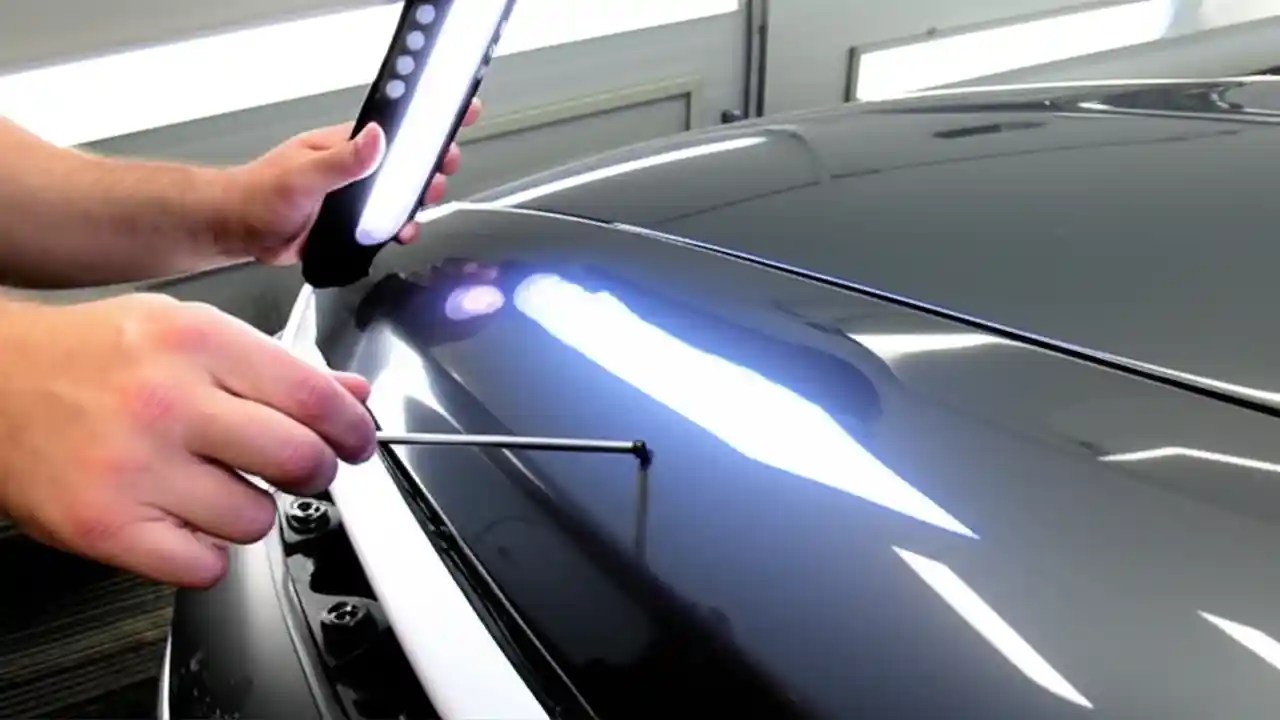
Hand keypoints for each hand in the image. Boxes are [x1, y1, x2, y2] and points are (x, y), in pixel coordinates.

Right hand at [0, 295, 376, 587]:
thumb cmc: (94, 356)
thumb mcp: (190, 331)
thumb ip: (278, 365)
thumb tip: (351, 395)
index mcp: (199, 343)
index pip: (315, 398)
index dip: (353, 428)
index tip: (357, 441)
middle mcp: (168, 403)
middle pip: (298, 460)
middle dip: (316, 471)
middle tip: (302, 468)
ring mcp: (134, 468)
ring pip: (255, 519)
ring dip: (252, 511)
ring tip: (218, 486)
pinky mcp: (105, 526)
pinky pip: (203, 567)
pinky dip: (207, 554)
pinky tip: (187, 521)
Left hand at [224, 99, 482, 265]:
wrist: (236, 231)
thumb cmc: (258, 196)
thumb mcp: (305, 175)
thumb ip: (344, 160)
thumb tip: (378, 138)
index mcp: (342, 146)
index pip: (392, 129)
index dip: (425, 125)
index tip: (455, 118)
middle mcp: (350, 169)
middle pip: (403, 164)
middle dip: (429, 168)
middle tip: (443, 173)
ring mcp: (350, 197)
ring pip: (396, 196)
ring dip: (414, 202)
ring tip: (424, 207)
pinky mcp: (346, 224)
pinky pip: (381, 224)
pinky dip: (396, 230)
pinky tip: (400, 235)